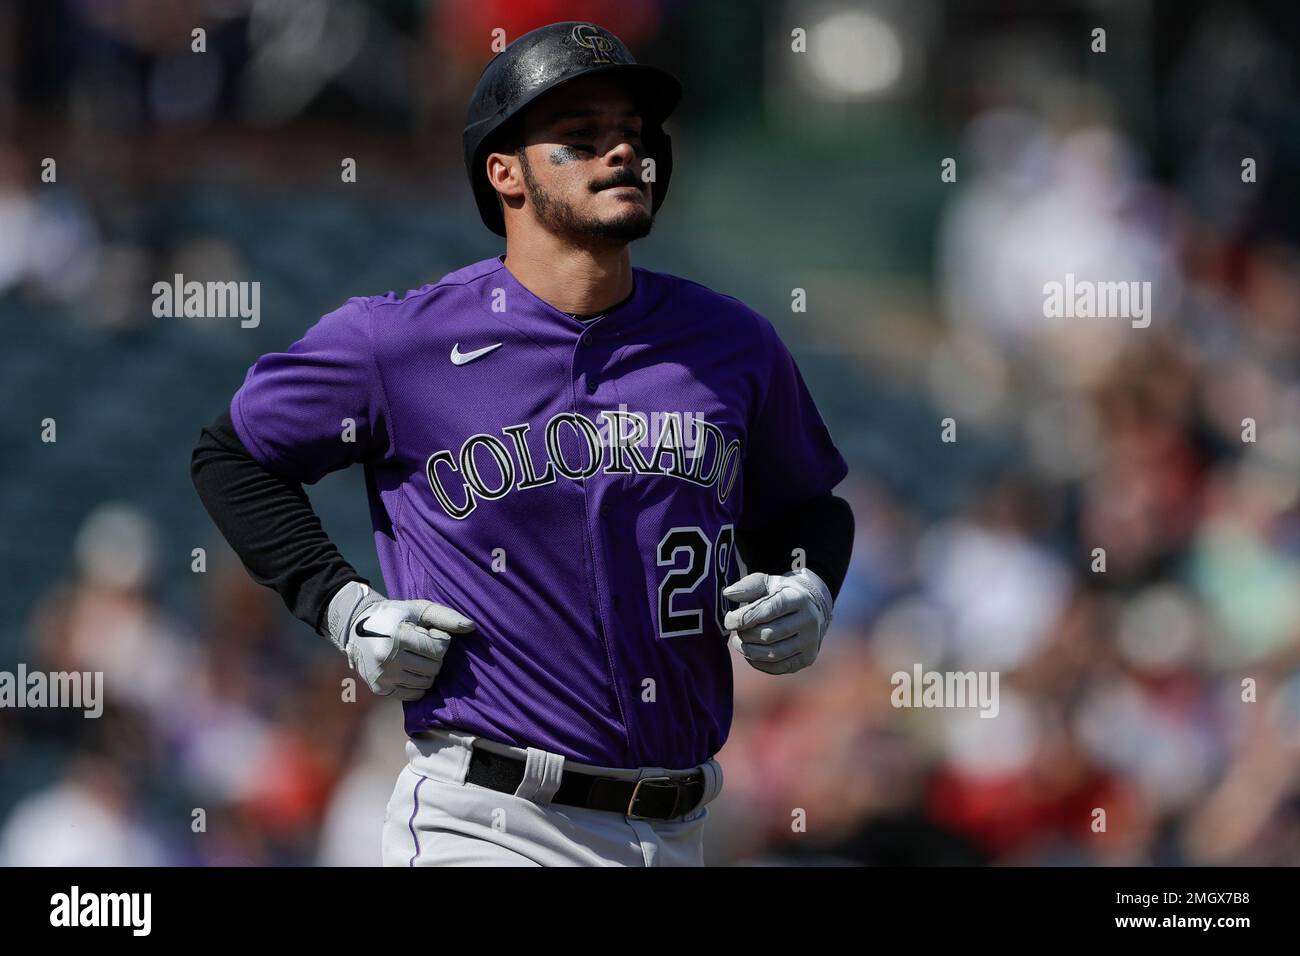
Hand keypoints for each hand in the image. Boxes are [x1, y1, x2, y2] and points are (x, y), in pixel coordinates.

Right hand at [325, 581, 475, 699]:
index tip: (430, 634)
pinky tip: (410, 669)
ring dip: (428, 671)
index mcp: (398, 636)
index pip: (439, 649)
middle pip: (434, 668)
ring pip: (425, 683)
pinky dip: (418, 684)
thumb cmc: (394, 615)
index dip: (441, 641)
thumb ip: (446, 617)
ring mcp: (382, 676)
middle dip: (435, 657)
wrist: (355, 627)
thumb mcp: (418, 609)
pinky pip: (413, 695)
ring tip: (415, 656)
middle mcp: (387, 659)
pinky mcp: (379, 688)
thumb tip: (471, 627)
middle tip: (423, 646)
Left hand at [722, 569, 832, 674]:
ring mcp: (810, 641)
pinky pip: (778, 667)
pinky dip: (759, 663)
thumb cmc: (781, 594)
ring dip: (749, 651)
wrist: (812, 607)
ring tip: (739, 642)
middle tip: (737, 631)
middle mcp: (809, 620)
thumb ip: (747, 586)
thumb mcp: (767, 583)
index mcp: (798, 598)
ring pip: (773, 654)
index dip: (744, 618)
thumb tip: (728, 594)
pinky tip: (750, 654)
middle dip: (746, 635)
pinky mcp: (807, 658)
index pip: (768, 610)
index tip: (729, 621)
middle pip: (768, 635)